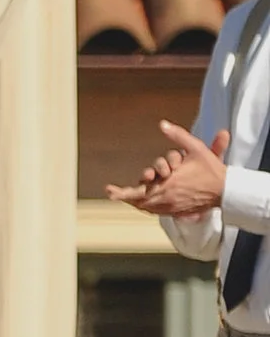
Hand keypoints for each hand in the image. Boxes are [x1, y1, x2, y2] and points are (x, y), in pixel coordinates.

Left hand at [106, 122, 229, 222]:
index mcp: (168, 184)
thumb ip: (177, 135)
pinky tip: (142, 202)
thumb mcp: (195, 147)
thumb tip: (162, 124)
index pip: (139, 191)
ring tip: (124, 195)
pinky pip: (157, 212)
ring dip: (136, 201)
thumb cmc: (211, 169)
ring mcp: (172, 207)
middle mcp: (167, 198)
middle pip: (139, 201)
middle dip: (125, 196)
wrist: (226, 190)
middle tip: (113, 192)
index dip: (122, 193)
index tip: (109, 191)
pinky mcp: (178, 212)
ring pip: (147, 207)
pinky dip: (148, 206)